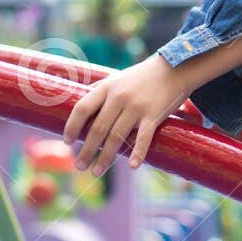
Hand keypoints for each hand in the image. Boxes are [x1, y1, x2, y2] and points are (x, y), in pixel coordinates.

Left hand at [64, 54, 193, 174]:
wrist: (174, 68)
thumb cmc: (142, 77)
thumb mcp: (117, 78)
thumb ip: (101, 93)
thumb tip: (81, 109)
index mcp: (107, 87)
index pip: (82, 108)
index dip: (72, 126)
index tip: (68, 142)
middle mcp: (119, 97)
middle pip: (98, 128)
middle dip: (87, 150)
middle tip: (80, 166)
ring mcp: (137, 106)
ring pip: (116, 136)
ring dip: (105, 157)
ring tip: (97, 171)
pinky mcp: (154, 114)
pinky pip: (143, 137)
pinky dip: (138, 153)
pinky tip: (133, 166)